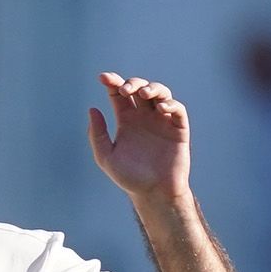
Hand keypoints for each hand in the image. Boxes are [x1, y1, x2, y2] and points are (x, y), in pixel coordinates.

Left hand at [88, 72, 189, 203]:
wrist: (153, 193)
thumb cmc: (129, 177)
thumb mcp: (106, 157)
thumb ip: (97, 135)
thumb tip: (92, 109)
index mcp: (126, 120)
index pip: (119, 94)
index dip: (112, 82)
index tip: (103, 78)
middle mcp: (144, 116)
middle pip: (139, 88)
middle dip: (132, 83)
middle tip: (124, 89)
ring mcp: (161, 120)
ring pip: (160, 93)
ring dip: (152, 88)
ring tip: (143, 94)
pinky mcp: (178, 127)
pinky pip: (176, 109)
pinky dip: (170, 104)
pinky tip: (160, 108)